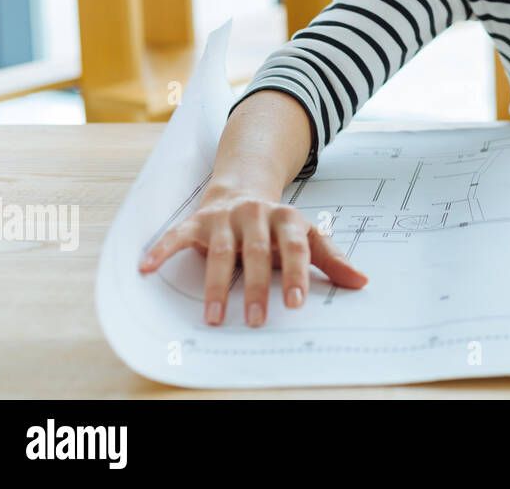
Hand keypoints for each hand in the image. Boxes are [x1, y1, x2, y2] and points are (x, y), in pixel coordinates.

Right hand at [138, 187, 368, 326]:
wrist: (243, 189)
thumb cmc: (278, 226)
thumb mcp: (307, 236)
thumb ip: (331, 260)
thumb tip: (362, 282)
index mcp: (287, 219)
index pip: (295, 248)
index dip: (296, 274)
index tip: (296, 302)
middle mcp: (257, 214)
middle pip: (258, 253)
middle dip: (256, 288)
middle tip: (255, 319)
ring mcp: (225, 217)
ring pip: (221, 252)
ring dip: (216, 286)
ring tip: (214, 318)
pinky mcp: (198, 220)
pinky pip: (178, 235)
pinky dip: (162, 250)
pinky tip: (147, 268)